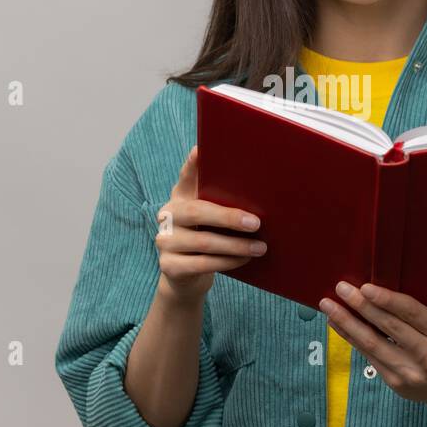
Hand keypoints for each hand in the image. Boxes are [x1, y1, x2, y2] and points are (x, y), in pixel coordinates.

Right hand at [154, 145, 266, 305]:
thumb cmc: (208, 238)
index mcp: (180, 197)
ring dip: (236, 245)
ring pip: (204, 242)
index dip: (192, 163)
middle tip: (256, 223)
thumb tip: (261, 190)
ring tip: (260, 247)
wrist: (186, 277)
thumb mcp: (211, 218)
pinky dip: (228, 262)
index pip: (186, 176)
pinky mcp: (169, 267)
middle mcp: (167, 216)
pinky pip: (203, 264)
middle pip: (198, 212)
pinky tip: (245, 259)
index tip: (201, 149)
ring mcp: (165, 241)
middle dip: (229, 217)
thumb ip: (223, 201)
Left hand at [319, 282, 426, 407]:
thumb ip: (420, 314)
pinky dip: (351, 338)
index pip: (411, 312)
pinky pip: (368, 355)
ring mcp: (410, 372)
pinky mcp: (396, 383)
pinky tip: (337, 324)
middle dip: (361, 306)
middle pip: (388, 327)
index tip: (365, 286)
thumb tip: (378, 290)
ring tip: (329, 306)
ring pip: (372, 343)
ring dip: (347, 322)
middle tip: (341, 289)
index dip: (386, 299)